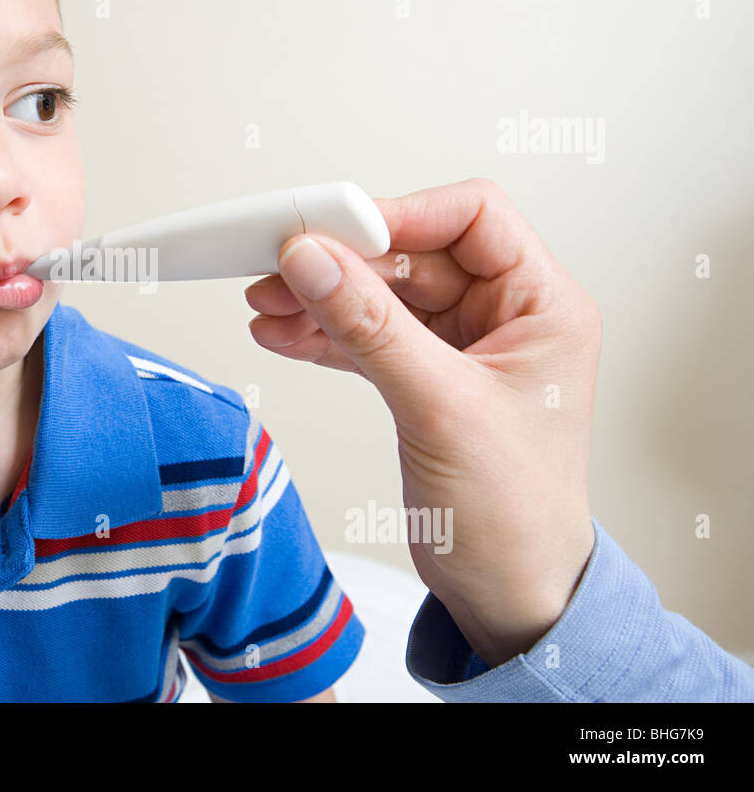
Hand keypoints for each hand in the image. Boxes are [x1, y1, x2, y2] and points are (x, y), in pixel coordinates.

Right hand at [244, 177, 598, 666]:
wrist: (508, 595)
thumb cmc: (516, 516)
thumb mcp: (440, 408)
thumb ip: (370, 326)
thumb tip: (312, 259)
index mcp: (543, 306)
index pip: (471, 217)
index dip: (401, 215)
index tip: (335, 229)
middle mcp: (505, 317)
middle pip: (412, 256)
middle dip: (343, 263)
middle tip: (280, 270)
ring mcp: (461, 348)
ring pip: (380, 296)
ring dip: (322, 298)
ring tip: (266, 306)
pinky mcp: (423, 379)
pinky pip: (365, 336)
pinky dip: (322, 335)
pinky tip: (282, 336)